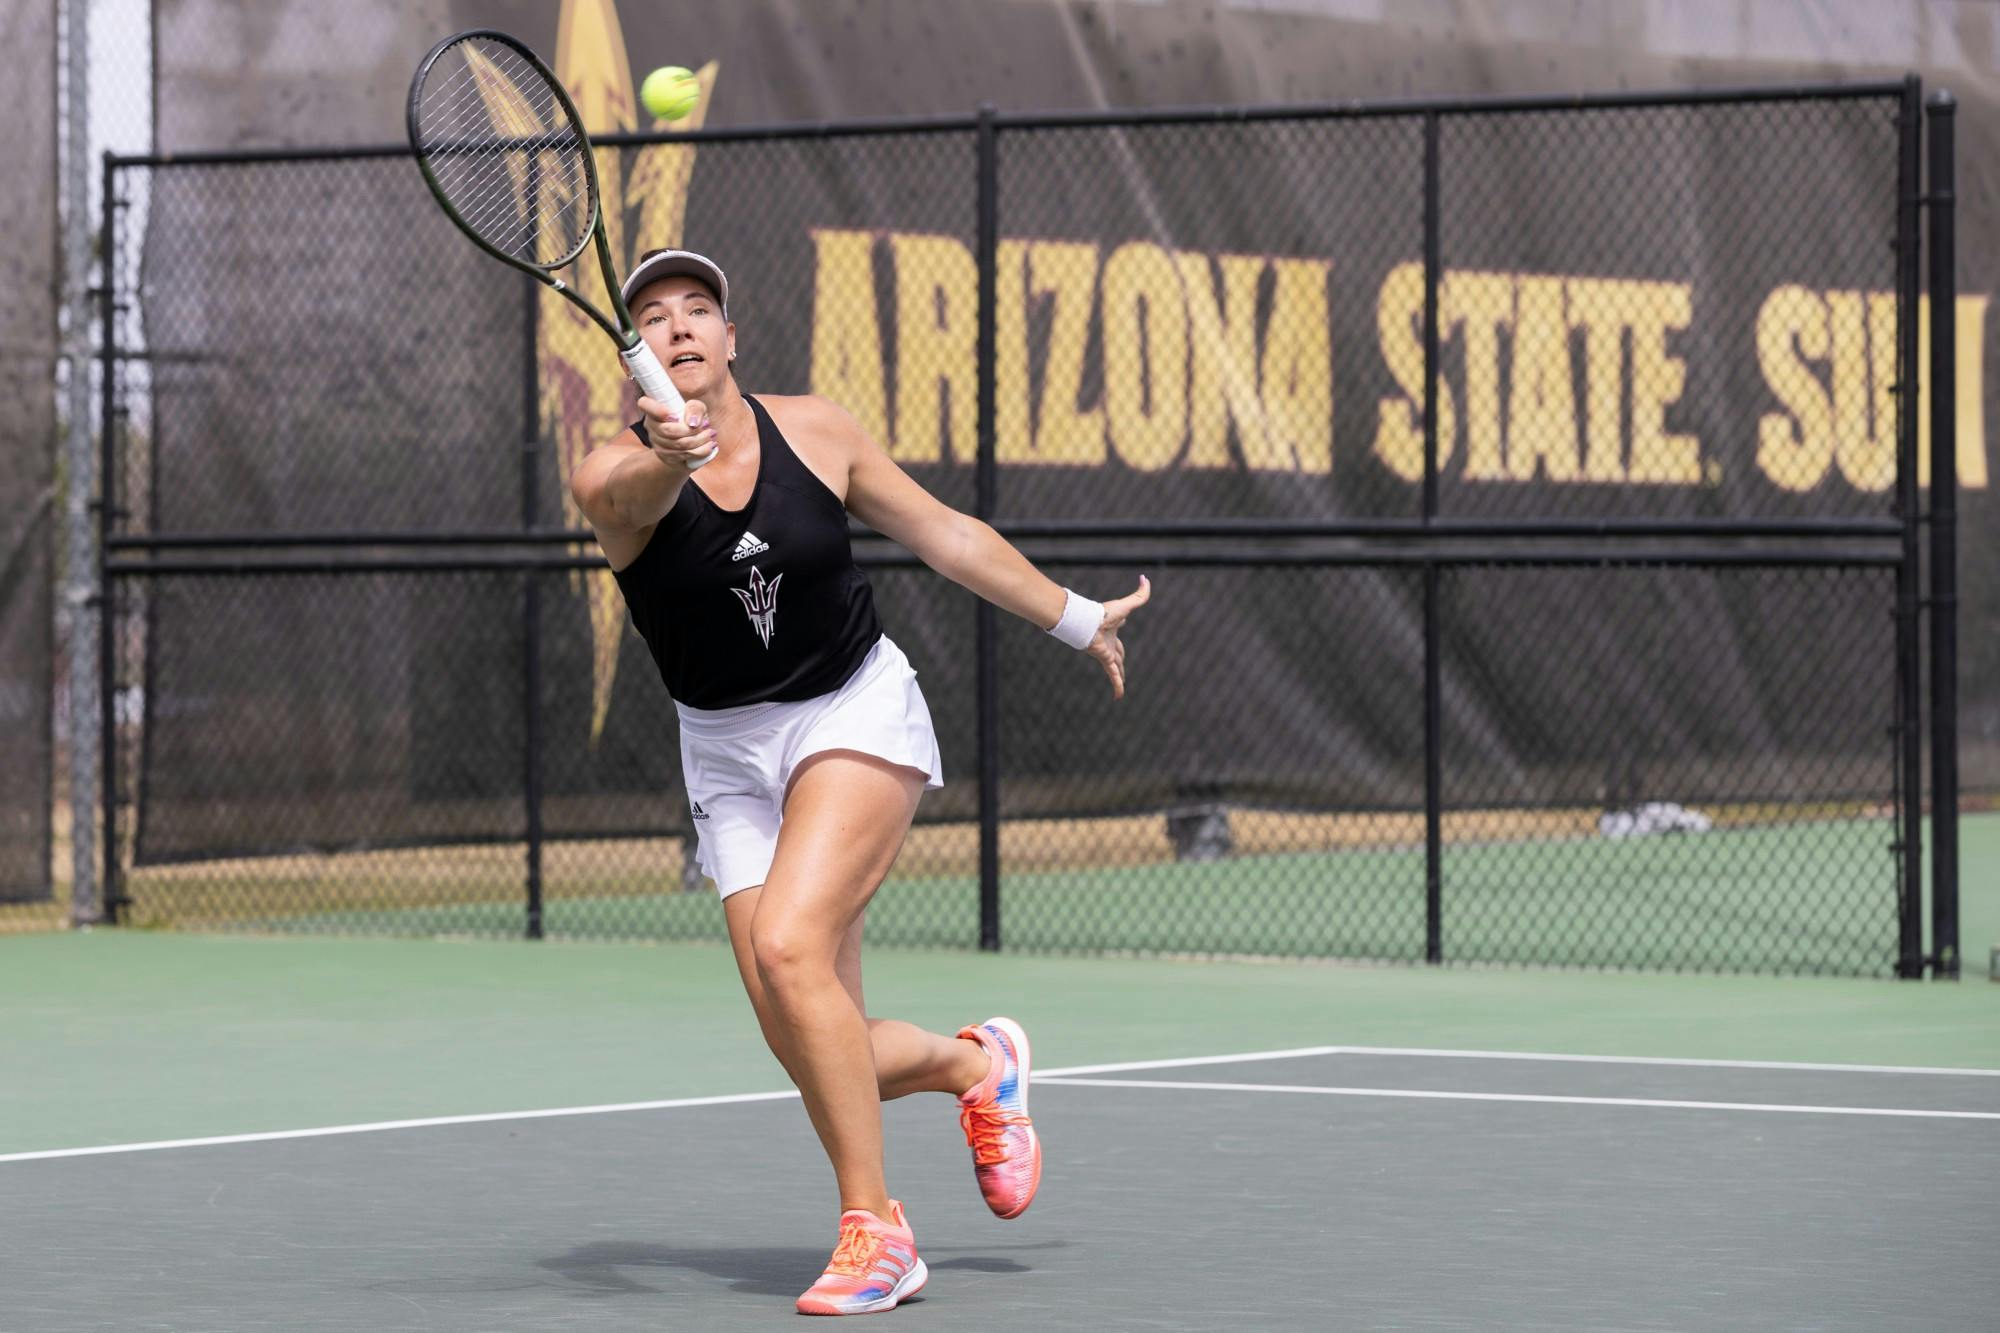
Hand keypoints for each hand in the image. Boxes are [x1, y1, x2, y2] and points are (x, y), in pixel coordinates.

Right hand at [637, 396, 717, 470]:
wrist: (693, 440)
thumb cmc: (692, 418)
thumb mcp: (697, 408)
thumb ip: (695, 408)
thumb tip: (692, 423)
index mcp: (655, 409)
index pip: (644, 404)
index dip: (658, 410)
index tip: (675, 416)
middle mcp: (651, 426)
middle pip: (668, 430)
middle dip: (692, 430)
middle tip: (708, 426)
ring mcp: (656, 443)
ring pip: (678, 445)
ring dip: (699, 441)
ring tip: (711, 435)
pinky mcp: (665, 457)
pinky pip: (682, 456)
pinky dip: (699, 452)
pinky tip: (708, 446)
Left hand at [1087, 575, 1150, 699]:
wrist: (1087, 621)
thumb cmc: (1104, 612)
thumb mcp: (1127, 604)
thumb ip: (1140, 594)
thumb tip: (1146, 579)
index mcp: (1113, 630)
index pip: (1118, 633)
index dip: (1120, 630)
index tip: (1122, 625)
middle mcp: (1109, 642)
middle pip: (1117, 653)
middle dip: (1119, 660)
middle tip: (1120, 666)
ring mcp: (1106, 652)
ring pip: (1115, 668)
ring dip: (1118, 677)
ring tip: (1120, 688)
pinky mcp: (1105, 660)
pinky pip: (1113, 676)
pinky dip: (1117, 686)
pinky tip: (1118, 697)